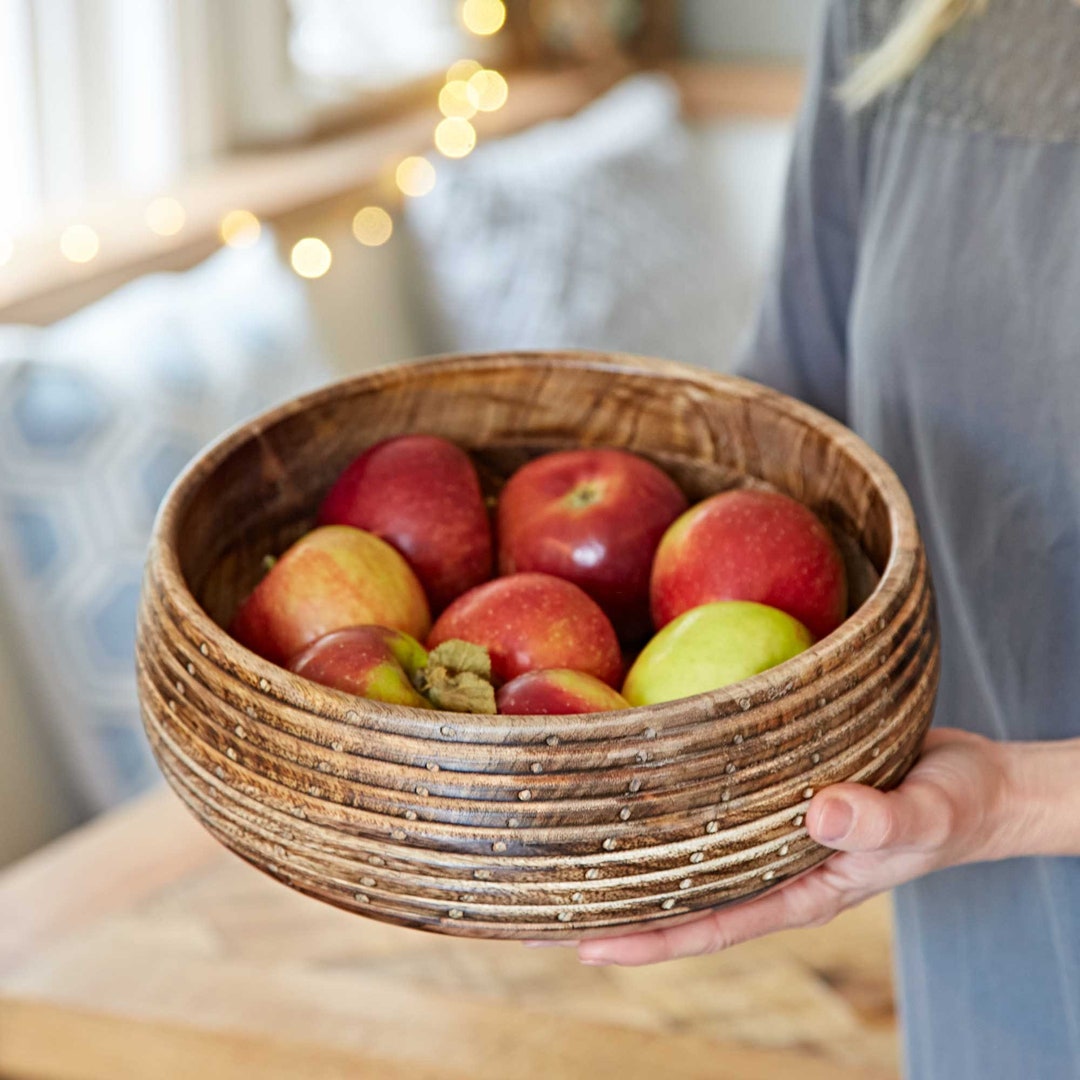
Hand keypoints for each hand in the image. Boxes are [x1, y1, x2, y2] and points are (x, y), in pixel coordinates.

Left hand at [575, 728, 1012, 966]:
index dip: (646, 940)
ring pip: (685, 850)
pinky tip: (632, 778)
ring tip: (561, 842)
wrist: (971, 784)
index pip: (708, 925)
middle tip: (536, 899)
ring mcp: (766, 832)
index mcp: (797, 891)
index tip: (580, 946)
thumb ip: (882, 819)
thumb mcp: (924, 816)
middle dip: (613, 902)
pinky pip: (709, 802)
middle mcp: (768, 865)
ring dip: (629, 850)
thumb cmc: (950, 808)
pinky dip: (669, 799)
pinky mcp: (770, 791)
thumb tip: (823, 811)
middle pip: (679, 893)